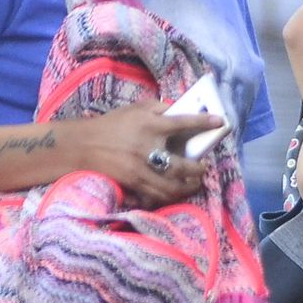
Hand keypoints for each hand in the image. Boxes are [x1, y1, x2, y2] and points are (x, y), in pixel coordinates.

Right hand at [72, 100, 220, 207]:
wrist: (81, 145)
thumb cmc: (113, 124)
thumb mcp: (136, 108)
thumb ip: (160, 107)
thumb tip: (183, 109)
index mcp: (150, 125)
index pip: (183, 122)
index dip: (203, 122)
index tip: (221, 122)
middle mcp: (147, 148)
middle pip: (181, 165)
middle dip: (198, 169)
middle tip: (205, 168)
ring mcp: (139, 169)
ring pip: (170, 186)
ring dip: (188, 187)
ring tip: (196, 184)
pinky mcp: (131, 183)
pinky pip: (155, 195)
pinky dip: (168, 196)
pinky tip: (175, 192)